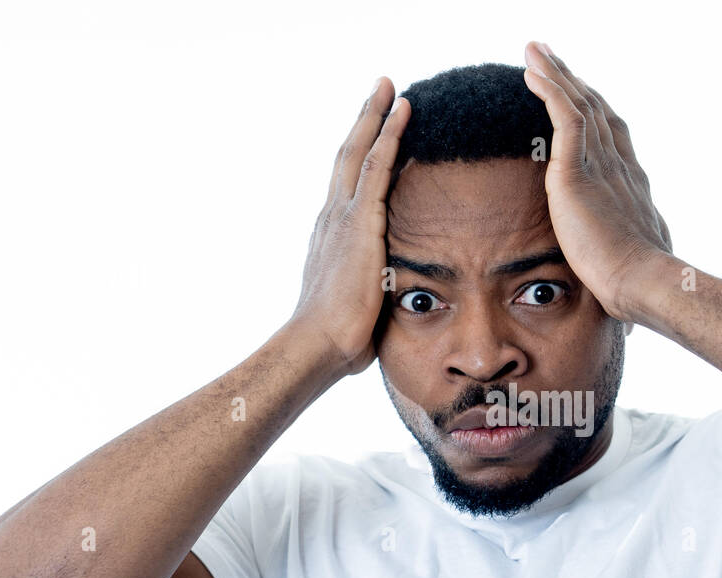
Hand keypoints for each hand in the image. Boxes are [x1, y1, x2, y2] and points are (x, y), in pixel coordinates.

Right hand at [290, 78, 410, 374]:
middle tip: (380, 90)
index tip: (372, 133)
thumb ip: (370, 293)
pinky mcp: (360, 223)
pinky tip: (404, 113)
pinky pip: (376, 168)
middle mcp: (331, 218)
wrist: (317, 345)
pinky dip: (390, 136)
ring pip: (359, 152)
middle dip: (364, 121)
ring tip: (390, 87)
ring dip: (375, 117)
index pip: (347, 186)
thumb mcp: (358, 307)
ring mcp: (342, 218)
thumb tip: (384, 308)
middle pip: (347, 156)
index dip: (360, 156)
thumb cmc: (337, 339)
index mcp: (331, 236)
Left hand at [522, 42, 672, 321]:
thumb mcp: (628, 284)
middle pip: (598, 115)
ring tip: (537, 52)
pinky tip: (532, 69)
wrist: (644, 286)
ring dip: (558, 75)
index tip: (585, 104)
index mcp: (631, 193)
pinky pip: (565, 113)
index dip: (598, 121)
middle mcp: (621, 170)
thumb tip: (625, 321)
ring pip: (580, 106)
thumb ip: (622, 286)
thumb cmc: (639, 295)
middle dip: (577, 86)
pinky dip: (550, 86)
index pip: (614, 146)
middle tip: (557, 63)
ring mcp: (603, 166)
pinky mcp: (580, 168)